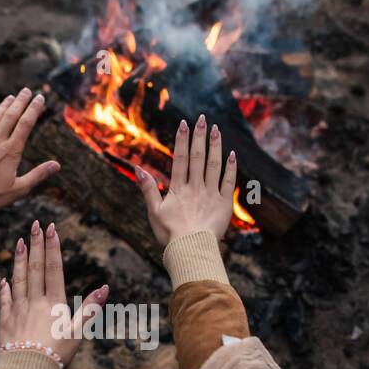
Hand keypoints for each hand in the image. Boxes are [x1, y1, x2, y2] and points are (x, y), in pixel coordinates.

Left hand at [0, 90, 58, 211]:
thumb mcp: (18, 189)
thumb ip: (37, 175)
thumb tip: (56, 165)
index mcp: (11, 151)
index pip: (25, 124)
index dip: (34, 109)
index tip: (40, 98)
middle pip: (11, 116)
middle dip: (20, 102)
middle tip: (27, 90)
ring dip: (3, 106)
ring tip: (10, 97)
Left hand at [0, 219, 108, 368]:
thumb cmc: (57, 354)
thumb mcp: (78, 332)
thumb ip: (89, 308)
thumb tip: (104, 288)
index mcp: (54, 303)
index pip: (53, 269)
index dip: (52, 247)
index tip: (51, 229)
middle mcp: (34, 302)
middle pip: (34, 268)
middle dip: (35, 244)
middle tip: (35, 225)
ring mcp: (17, 310)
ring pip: (18, 279)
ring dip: (19, 259)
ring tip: (19, 242)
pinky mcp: (5, 322)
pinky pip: (5, 301)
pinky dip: (5, 289)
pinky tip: (4, 280)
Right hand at [135, 114, 236, 247]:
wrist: (191, 250)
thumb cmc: (170, 234)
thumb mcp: (154, 211)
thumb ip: (147, 188)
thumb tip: (137, 168)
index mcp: (178, 188)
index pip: (179, 158)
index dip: (182, 140)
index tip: (184, 123)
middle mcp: (195, 187)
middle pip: (197, 157)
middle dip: (200, 136)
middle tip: (203, 119)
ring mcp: (211, 194)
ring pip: (214, 165)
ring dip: (215, 146)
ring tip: (216, 130)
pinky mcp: (224, 203)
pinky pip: (228, 181)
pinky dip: (231, 167)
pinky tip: (232, 154)